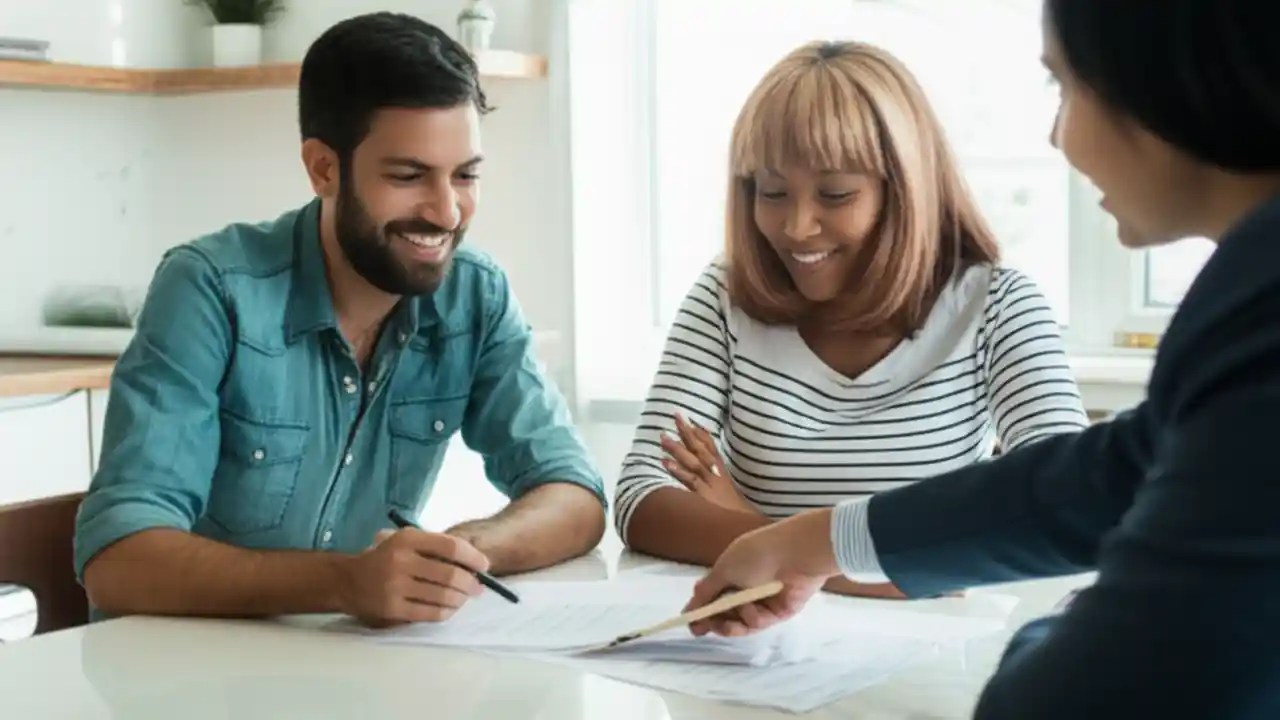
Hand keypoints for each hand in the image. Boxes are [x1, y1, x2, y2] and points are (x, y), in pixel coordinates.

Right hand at [337, 528, 489, 626]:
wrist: (348, 580)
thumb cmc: (386, 558)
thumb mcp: (406, 542)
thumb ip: (435, 547)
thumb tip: (474, 563)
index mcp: (407, 540)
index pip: (451, 547)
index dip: (473, 557)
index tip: (484, 566)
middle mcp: (401, 561)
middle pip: (451, 575)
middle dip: (471, 583)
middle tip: (478, 588)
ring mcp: (396, 587)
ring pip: (444, 596)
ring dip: (461, 599)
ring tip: (464, 598)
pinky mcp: (393, 609)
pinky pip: (431, 613)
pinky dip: (447, 612)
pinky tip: (449, 608)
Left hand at [660, 413, 757, 514]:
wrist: (751, 530)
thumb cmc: (738, 518)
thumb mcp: (732, 499)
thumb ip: (721, 489)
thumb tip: (710, 483)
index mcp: (723, 476)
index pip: (712, 450)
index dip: (702, 435)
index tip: (692, 421)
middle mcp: (717, 477)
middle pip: (701, 450)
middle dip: (688, 432)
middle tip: (675, 415)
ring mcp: (711, 486)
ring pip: (693, 462)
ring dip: (677, 448)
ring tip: (663, 437)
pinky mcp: (705, 498)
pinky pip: (690, 481)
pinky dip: (678, 470)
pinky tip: (665, 462)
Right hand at [682, 508, 838, 637]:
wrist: (795, 555)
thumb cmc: (756, 555)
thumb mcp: (724, 570)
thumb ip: (706, 593)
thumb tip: (687, 610)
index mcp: (732, 572)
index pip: (713, 596)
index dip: (702, 611)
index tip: (692, 626)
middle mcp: (747, 587)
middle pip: (725, 613)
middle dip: (715, 622)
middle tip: (705, 628)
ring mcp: (763, 601)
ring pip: (741, 622)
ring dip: (733, 622)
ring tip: (730, 621)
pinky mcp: (779, 612)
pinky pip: (759, 622)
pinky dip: (753, 618)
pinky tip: (754, 609)